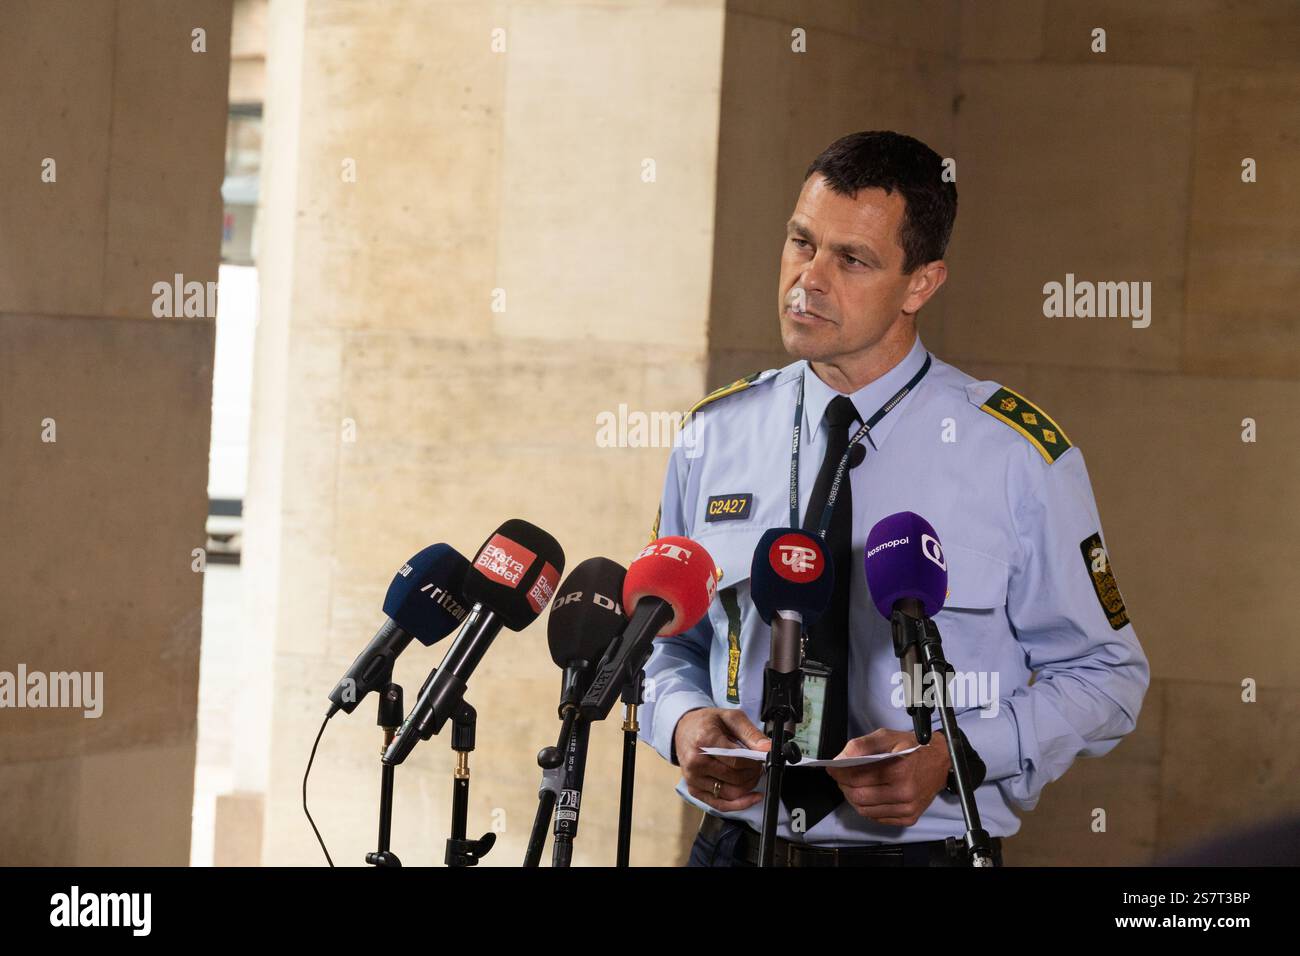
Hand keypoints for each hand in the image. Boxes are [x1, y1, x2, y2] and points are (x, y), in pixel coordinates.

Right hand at [673, 707, 770, 812]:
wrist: (683, 730)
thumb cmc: (706, 723)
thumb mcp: (730, 717)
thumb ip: (751, 733)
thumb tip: (767, 748)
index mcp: (705, 741)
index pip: (738, 761)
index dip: (755, 762)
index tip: (761, 757)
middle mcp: (696, 762)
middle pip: (735, 778)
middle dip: (753, 774)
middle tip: (758, 765)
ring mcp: (694, 778)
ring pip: (731, 793)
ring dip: (748, 787)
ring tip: (752, 775)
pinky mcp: (694, 790)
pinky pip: (720, 805)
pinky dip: (739, 804)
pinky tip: (751, 797)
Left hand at [825, 728, 950, 826]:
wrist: (941, 761)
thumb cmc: (912, 747)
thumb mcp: (886, 736)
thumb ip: (860, 745)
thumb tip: (838, 760)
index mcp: (897, 769)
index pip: (856, 777)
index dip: (839, 773)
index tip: (832, 768)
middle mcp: (903, 792)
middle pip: (858, 795)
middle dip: (844, 786)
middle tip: (841, 777)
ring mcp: (907, 808)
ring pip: (865, 810)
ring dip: (853, 797)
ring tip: (854, 785)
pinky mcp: (909, 817)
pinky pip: (877, 818)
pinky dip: (868, 807)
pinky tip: (870, 794)